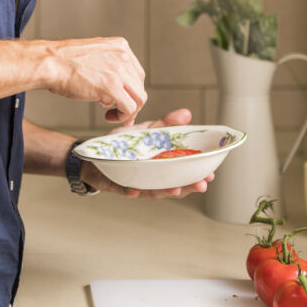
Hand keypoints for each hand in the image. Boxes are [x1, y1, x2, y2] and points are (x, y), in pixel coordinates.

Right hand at [45, 37, 146, 124]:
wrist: (50, 63)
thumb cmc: (63, 62)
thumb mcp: (93, 55)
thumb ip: (107, 67)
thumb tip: (112, 92)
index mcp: (120, 46)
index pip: (136, 72)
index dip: (130, 89)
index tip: (122, 99)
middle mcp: (124, 56)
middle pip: (139, 85)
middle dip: (132, 101)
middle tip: (121, 112)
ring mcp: (120, 71)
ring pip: (139, 98)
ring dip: (128, 111)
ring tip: (113, 115)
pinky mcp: (113, 87)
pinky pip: (129, 107)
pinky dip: (123, 116)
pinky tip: (109, 116)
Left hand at [80, 108, 213, 198]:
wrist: (95, 153)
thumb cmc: (125, 144)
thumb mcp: (147, 131)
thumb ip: (166, 124)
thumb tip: (187, 114)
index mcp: (162, 166)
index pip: (183, 173)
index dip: (198, 175)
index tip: (211, 175)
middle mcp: (151, 178)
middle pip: (173, 185)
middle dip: (187, 187)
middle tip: (201, 184)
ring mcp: (136, 183)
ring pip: (153, 191)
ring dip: (165, 192)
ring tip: (176, 190)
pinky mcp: (118, 184)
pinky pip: (125, 190)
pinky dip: (131, 192)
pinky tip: (136, 191)